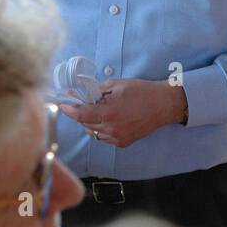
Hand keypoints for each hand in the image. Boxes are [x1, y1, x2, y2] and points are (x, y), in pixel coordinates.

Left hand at [61, 78, 186, 146]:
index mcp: (108, 112)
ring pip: (93, 132)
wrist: (163, 105)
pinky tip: (108, 119)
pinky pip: (103, 137)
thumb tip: (80, 93)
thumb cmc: (142, 92)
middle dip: (80, 112)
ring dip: (90, 121)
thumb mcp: (117, 84)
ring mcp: (117, 137)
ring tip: (99, 110)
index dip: (69, 109)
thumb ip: (96, 90)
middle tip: (82, 101)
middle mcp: (111, 128)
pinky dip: (101, 128)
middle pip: (84, 123)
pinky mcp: (122, 142)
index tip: (63, 104)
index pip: (80, 114)